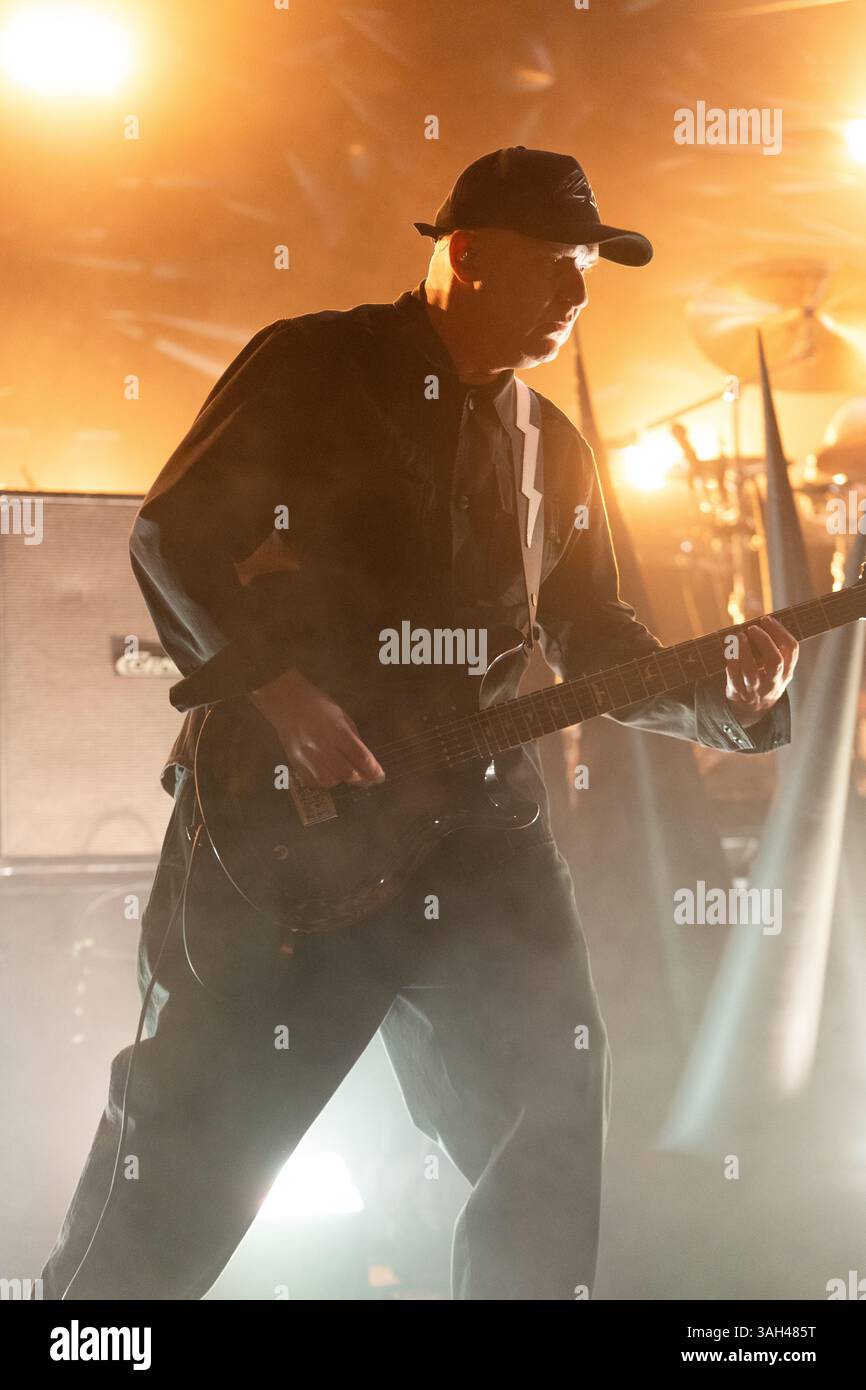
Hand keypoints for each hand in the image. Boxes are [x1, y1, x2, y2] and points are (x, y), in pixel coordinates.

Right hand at [250, 667, 384, 789]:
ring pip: (329, 781)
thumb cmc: (319, 706)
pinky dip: (323, 781)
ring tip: (344, 773)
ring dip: (341, 780)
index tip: (380, 777)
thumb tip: (364, 760)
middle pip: (347, 774)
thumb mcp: (342, 717)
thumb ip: (353, 739)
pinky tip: (327, 773)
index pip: (361, 758)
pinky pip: (313, 781)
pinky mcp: (295, 762)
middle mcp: (323, 746)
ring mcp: (307, 756)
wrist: (287, 702)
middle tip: (367, 780)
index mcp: (338, 731)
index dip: (373, 771)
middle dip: (361, 780)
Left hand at [724, 615, 798, 728]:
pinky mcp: (738, 692)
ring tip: (739, 636)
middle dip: (764, 640)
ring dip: (743, 649)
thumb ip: (776, 650)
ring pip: (750, 669)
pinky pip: (733, 675)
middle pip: (775, 661)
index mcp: (787, 673)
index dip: (780, 631)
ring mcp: (755, 689)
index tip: (767, 619)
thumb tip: (763, 621)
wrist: (753, 710)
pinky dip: (731, 660)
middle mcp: (773, 682)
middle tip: (752, 628)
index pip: (791, 650)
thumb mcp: (779, 670)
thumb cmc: (765, 680)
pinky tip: (730, 649)